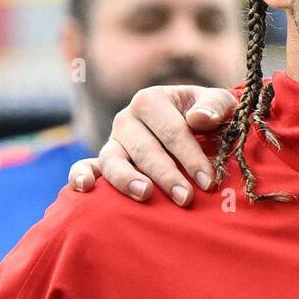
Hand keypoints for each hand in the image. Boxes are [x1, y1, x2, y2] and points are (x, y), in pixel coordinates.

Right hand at [68, 85, 236, 205]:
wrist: (194, 131)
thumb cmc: (207, 118)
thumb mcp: (218, 105)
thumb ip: (215, 105)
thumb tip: (198, 119)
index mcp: (152, 100)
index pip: (171, 130)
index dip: (191, 156)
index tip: (209, 182)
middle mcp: (126, 119)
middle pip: (144, 149)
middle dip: (166, 175)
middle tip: (186, 199)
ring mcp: (113, 142)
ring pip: (113, 160)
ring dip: (126, 178)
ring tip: (145, 194)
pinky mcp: (103, 163)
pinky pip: (84, 167)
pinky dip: (80, 175)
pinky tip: (86, 188)